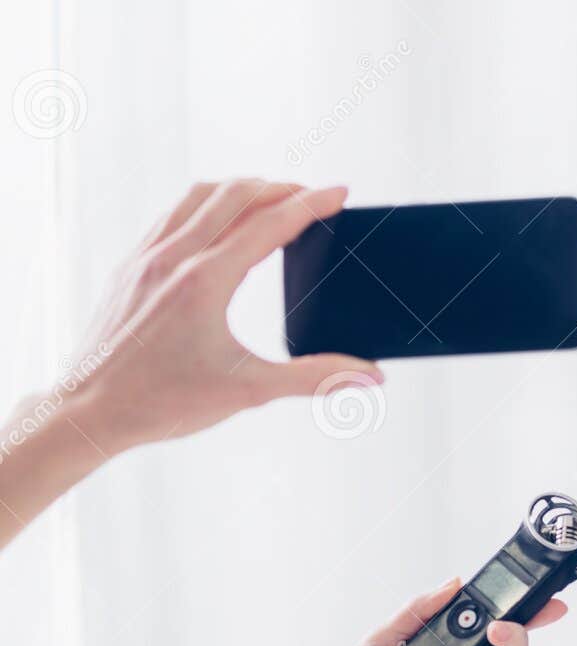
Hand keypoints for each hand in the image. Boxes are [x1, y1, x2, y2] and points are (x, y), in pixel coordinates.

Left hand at [62, 178, 381, 454]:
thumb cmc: (164, 403)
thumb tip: (368, 377)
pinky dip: (206, 206)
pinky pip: (172, 216)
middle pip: (235, 195)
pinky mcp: (130, 267)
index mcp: (206, 280)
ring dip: (241, 190)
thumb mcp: (249, 391)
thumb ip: (315, 379)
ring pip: (199, 197)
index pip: (271, 224)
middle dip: (280, 188)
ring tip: (270, 198)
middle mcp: (174, 258)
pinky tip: (219, 224)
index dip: (312, 205)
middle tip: (312, 195)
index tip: (339, 193)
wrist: (90, 410)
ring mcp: (147, 257)